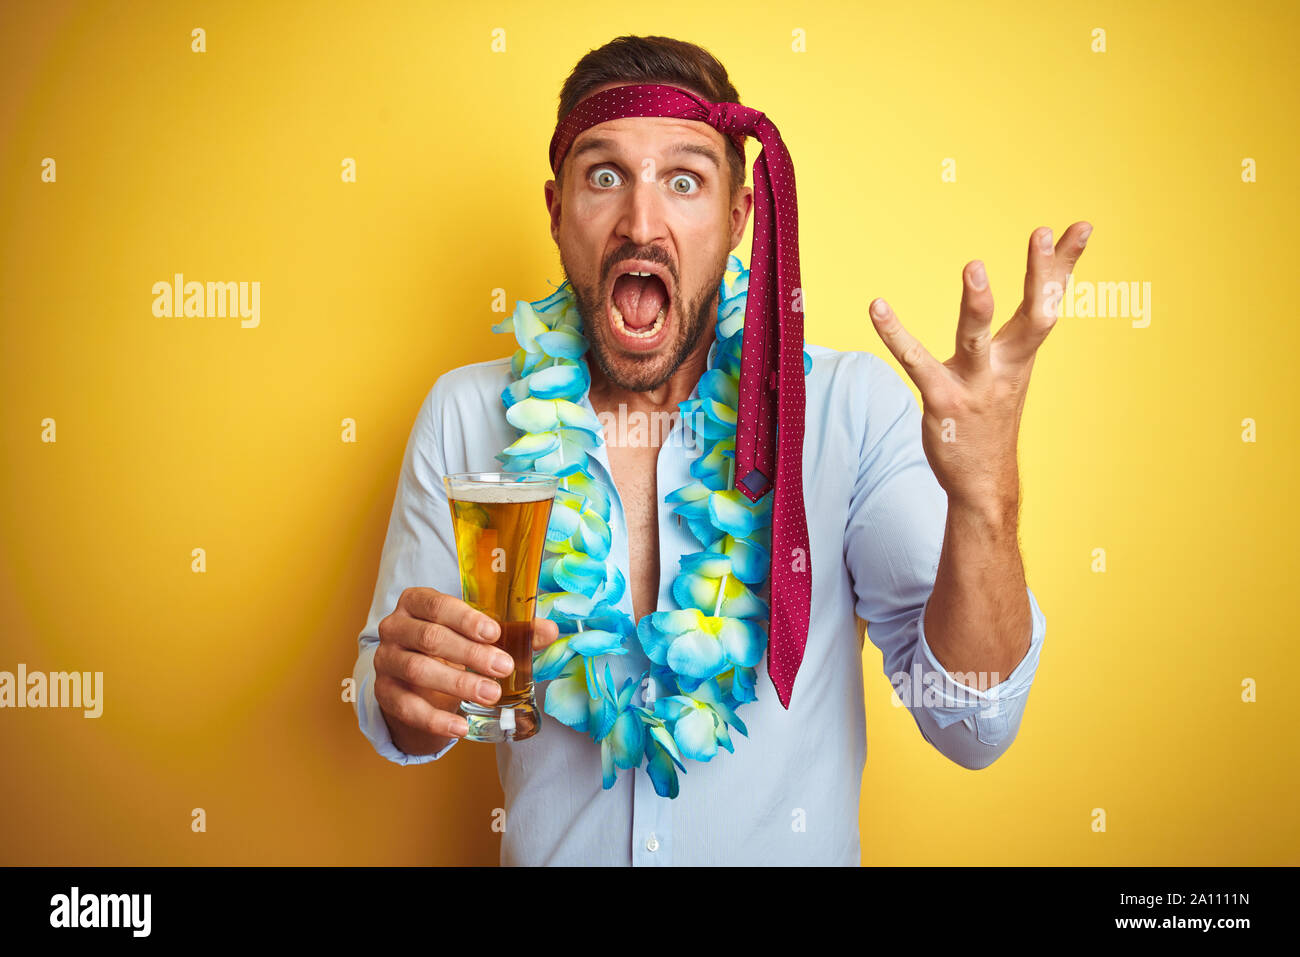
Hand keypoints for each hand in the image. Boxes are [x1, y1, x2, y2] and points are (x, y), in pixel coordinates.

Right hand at [374, 587, 559, 750]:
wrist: (420, 678)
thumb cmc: (454, 644)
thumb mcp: (482, 635)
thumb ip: (516, 631)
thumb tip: (550, 631)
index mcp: (417, 602)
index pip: (437, 605)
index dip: (465, 618)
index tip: (494, 633)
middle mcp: (395, 627)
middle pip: (429, 638)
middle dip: (470, 653)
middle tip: (504, 667)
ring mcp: (386, 660)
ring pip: (418, 671)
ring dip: (457, 683)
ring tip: (490, 694)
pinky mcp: (384, 693)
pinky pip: (406, 707)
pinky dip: (434, 719)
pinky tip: (460, 727)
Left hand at [868, 222, 1091, 517]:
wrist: (983, 481)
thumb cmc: (993, 415)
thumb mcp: (1014, 369)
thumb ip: (1017, 332)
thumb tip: (1034, 297)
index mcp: (1023, 355)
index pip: (1051, 300)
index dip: (1065, 264)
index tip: (1082, 226)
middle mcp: (1007, 366)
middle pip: (1033, 316)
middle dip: (1039, 275)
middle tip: (1040, 234)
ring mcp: (975, 385)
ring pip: (978, 339)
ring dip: (978, 303)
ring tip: (975, 267)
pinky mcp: (942, 401)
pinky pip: (916, 361)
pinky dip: (894, 333)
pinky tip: (877, 307)